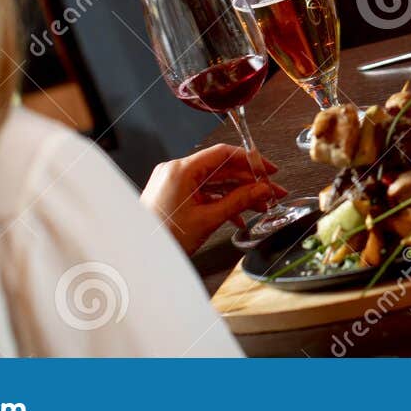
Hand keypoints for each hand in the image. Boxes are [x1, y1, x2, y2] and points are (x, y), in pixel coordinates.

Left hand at [140, 144, 285, 254]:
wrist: (140, 257)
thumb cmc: (163, 239)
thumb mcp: (207, 219)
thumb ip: (238, 201)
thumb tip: (261, 190)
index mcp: (181, 170)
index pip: (223, 153)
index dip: (250, 160)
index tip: (268, 170)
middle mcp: (176, 171)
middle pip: (221, 168)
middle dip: (248, 181)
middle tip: (270, 191)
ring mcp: (174, 183)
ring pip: (214, 182)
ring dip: (238, 194)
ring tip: (259, 206)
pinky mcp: (174, 195)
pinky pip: (204, 192)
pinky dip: (222, 202)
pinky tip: (238, 216)